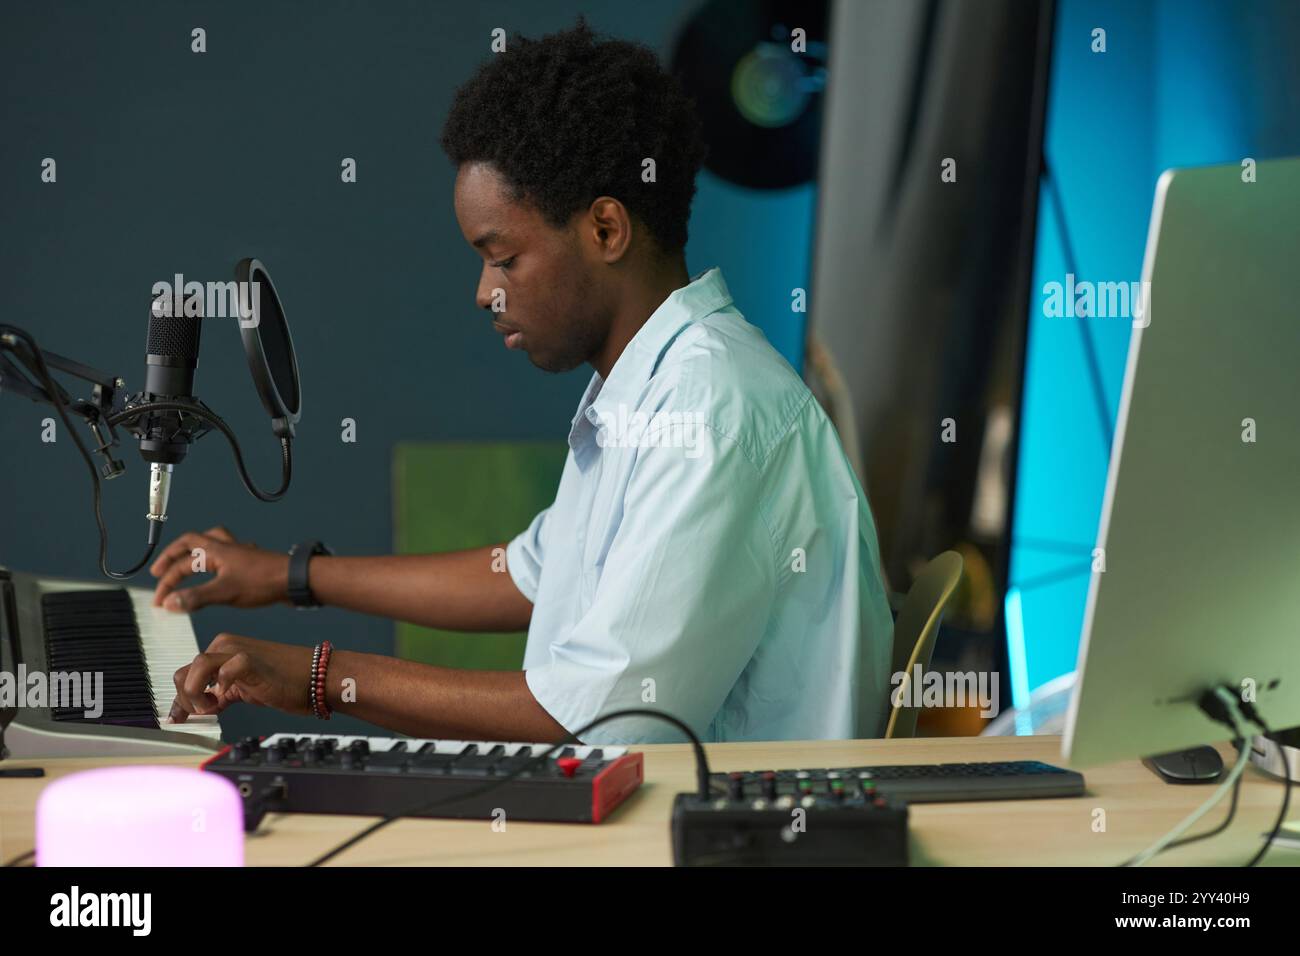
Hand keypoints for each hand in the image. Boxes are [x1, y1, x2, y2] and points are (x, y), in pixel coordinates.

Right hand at [150, 526, 289, 611]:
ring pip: (211, 542)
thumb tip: (170, 603)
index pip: (180, 565)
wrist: (295, 579)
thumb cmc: (264, 581)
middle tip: (159, 572)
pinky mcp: (249, 561)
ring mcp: (238, 553)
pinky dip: (217, 559)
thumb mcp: (225, 592)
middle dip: (172, 557)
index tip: (160, 602)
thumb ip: (196, 598)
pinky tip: (220, 569)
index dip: (167, 583)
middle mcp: (225, 547)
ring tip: (185, 562)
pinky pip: (227, 553)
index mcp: (214, 552)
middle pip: (191, 543)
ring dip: (195, 551)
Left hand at [170, 633, 313, 721]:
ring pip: (196, 667)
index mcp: (221, 650)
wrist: (316, 678)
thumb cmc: (283, 683)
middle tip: (202, 715)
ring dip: (195, 694)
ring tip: (211, 709)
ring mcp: (237, 651)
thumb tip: (193, 711)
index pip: (185, 673)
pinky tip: (227, 699)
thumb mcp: (240, 690)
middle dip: (185, 700)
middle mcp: (225, 646)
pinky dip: (220, 687)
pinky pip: (224, 670)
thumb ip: (217, 695)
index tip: (179, 719)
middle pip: (183, 672)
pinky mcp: (250, 661)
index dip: (179, 700)